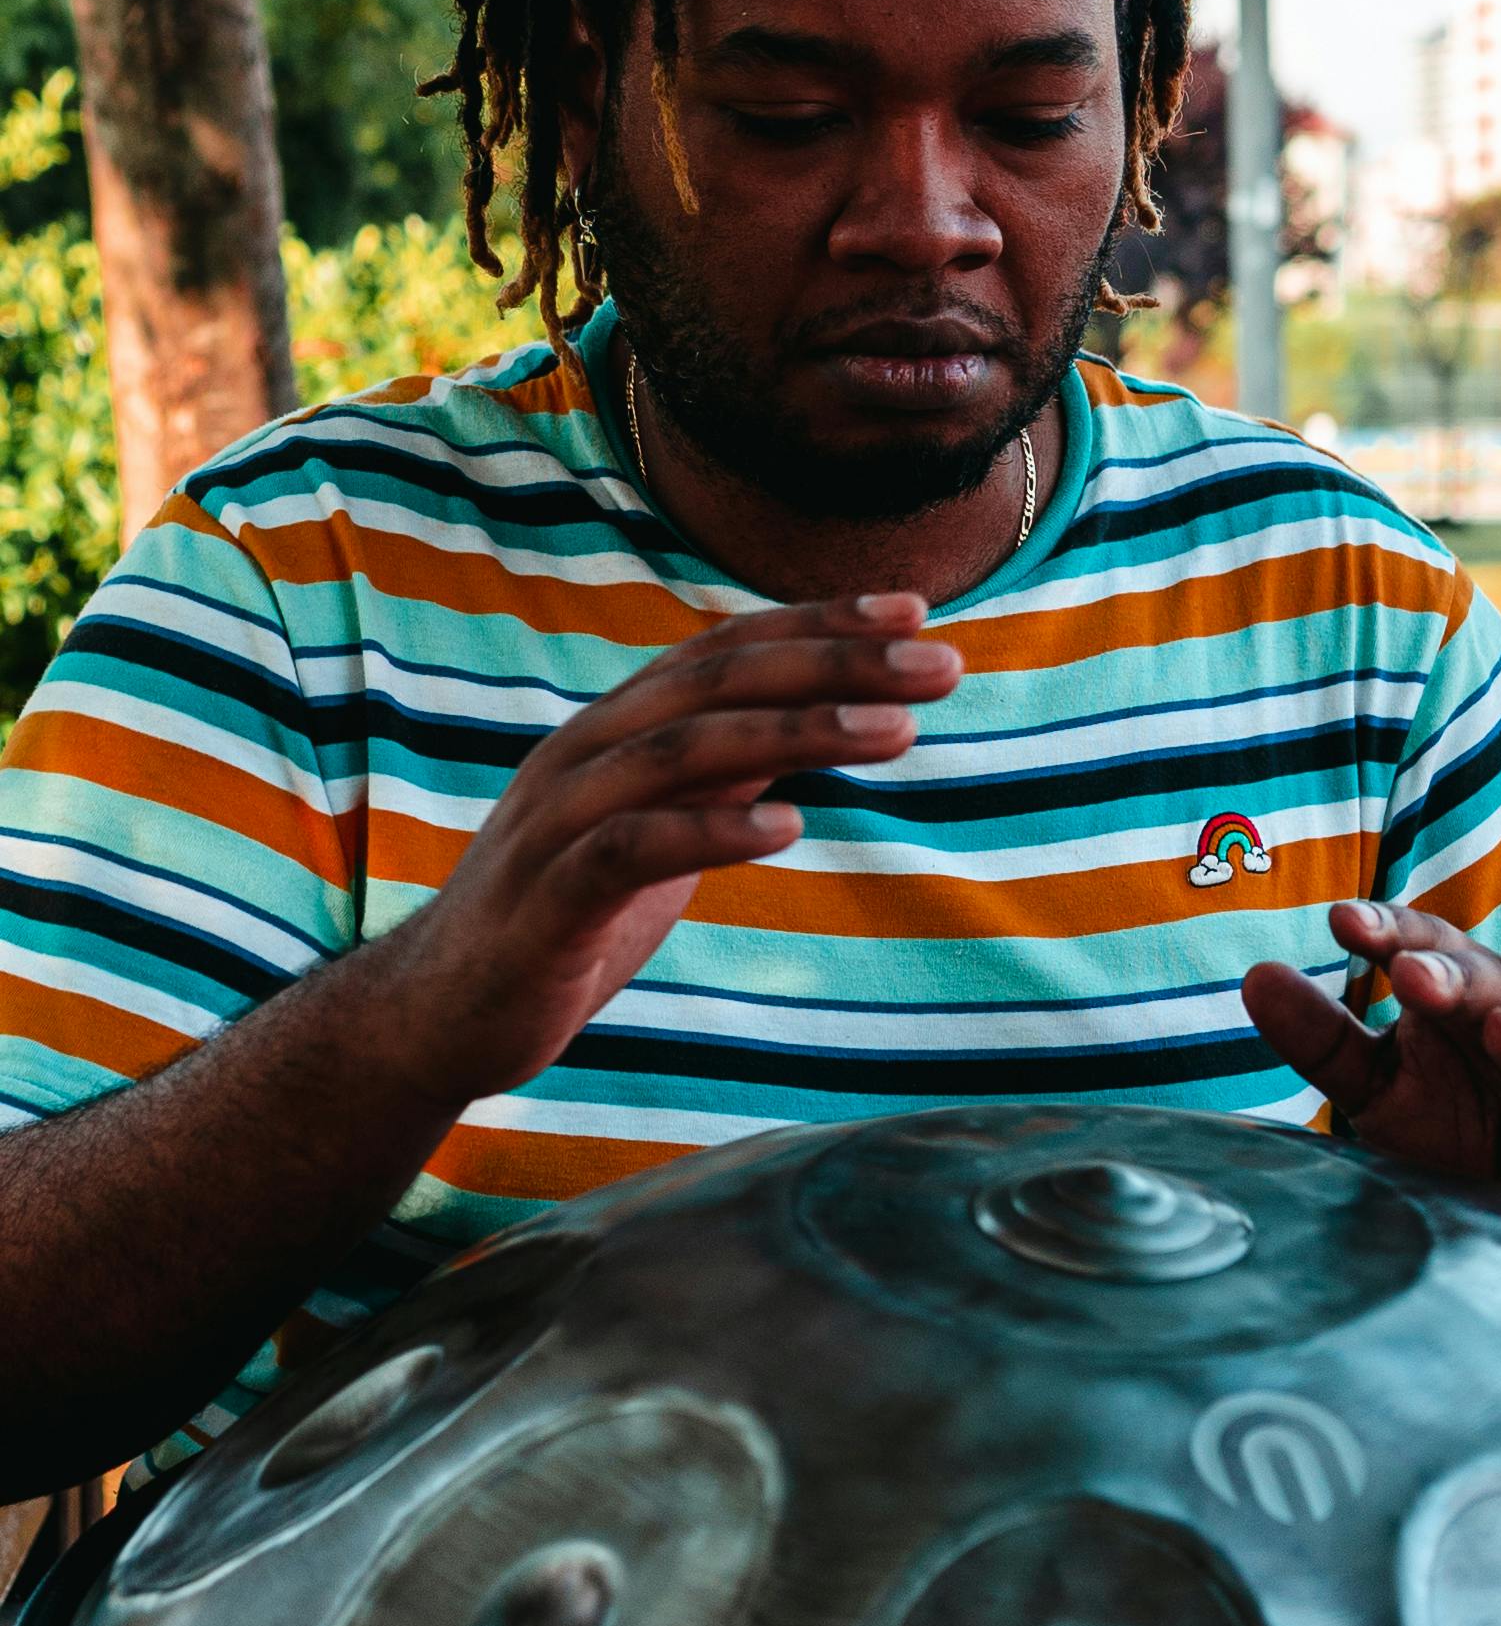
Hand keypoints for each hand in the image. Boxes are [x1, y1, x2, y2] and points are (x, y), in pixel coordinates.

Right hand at [372, 592, 961, 1107]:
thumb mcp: (661, 828)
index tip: (915, 610)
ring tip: (895, 732)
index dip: (818, 622)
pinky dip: (710, 830)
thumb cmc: (566, 917)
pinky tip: (786, 825)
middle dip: (834, 663)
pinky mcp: (545, 901)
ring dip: (796, 733)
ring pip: (682, 750)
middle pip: (717, 682)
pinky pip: (630, 848)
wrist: (438, 1015)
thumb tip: (823, 721)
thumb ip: (723, 771)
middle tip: (938, 662)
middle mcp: (585, 754)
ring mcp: (558, 823)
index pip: (724, 649)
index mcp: (614, 730)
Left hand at [1242, 900, 1500, 1240]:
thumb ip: (1322, 1038)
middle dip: (1455, 977)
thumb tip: (1254, 975)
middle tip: (1413, 973)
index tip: (1343, 921)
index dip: (1391, 934)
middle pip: (1493, 987)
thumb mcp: (1381, 1086)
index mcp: (1459, 1002)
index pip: (1425, 950)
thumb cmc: (1459, 1128)